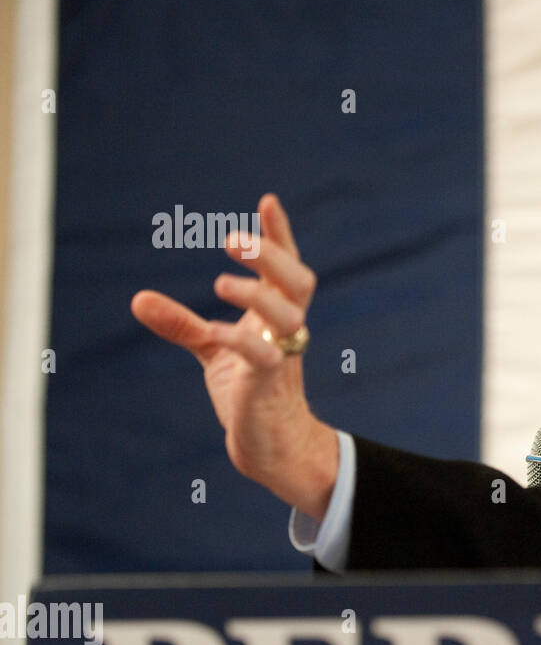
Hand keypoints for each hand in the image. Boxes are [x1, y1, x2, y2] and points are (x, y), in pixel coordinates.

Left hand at [130, 193, 338, 518]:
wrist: (271, 443)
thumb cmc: (248, 390)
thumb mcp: (212, 348)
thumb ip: (182, 323)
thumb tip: (138, 298)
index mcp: (277, 315)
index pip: (286, 268)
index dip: (279, 235)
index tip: (267, 201)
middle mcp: (287, 329)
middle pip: (298, 282)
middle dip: (272, 256)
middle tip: (233, 238)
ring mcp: (284, 356)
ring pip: (288, 316)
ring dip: (257, 295)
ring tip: (220, 283)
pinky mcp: (270, 384)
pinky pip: (264, 357)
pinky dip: (240, 340)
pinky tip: (214, 329)